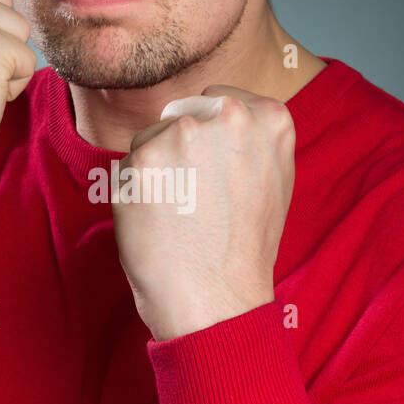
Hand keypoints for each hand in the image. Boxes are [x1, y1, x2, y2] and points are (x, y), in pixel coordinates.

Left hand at [111, 85, 295, 339]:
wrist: (216, 300)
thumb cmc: (245, 250)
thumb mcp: (275, 179)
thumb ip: (253, 138)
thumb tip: (227, 114)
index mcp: (269, 116)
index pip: (218, 103)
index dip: (210, 143)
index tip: (216, 176)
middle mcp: (228, 115)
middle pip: (182, 116)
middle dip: (181, 151)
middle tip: (198, 201)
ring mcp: (183, 133)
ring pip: (152, 139)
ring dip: (157, 171)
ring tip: (180, 214)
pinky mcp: (142, 157)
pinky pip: (128, 165)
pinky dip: (135, 191)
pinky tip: (158, 220)